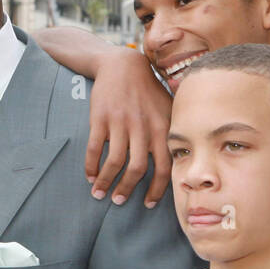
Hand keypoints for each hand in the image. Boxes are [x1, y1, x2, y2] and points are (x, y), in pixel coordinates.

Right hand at [85, 46, 171, 207]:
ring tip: (99, 194)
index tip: (148, 203)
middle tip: (119, 201)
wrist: (122, 65)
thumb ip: (173, 134)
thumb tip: (180, 162)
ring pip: (114, 162)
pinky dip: (91, 166)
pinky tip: (89, 176)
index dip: (157, 189)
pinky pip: (95, 149)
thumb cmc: (148, 90)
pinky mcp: (100, 118)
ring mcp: (120, 123)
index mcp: (161, 128)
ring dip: (106, 182)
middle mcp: (142, 127)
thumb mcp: (168, 108)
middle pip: (137, 169)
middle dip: (127, 189)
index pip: (164, 166)